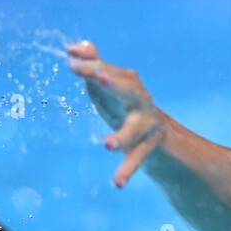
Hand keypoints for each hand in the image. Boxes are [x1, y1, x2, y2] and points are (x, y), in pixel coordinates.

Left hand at [67, 40, 163, 186]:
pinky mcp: (148, 146)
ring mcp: (147, 125)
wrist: (159, 131)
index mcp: (130, 83)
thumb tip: (72, 47)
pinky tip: (117, 183)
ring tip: (107, 145)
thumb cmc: (123, 103)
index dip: (93, 68)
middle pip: (131, 91)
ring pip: (136, 130)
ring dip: (123, 136)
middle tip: (101, 80)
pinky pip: (138, 158)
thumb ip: (92, 63)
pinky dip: (128, 170)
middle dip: (116, 85)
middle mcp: (142, 101)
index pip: (110, 72)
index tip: (72, 64)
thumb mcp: (108, 83)